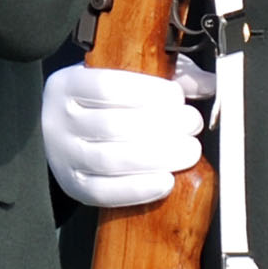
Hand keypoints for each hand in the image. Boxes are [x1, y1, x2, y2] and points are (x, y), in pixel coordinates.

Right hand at [42, 63, 204, 208]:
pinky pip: (103, 193)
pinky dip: (137, 189)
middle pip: (112, 125)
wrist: (66, 133)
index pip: (106, 86)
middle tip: (191, 125)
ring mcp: (63, 155)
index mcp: (69, 84)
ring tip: (188, 151)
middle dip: (161, 126)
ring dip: (157, 157)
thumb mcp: (128, 77)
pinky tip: (166, 181)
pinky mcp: (72, 185)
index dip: (148, 92)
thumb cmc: (104, 102)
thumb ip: (169, 76)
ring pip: (109, 160)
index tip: (177, 97)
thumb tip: (209, 83)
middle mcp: (59, 119)